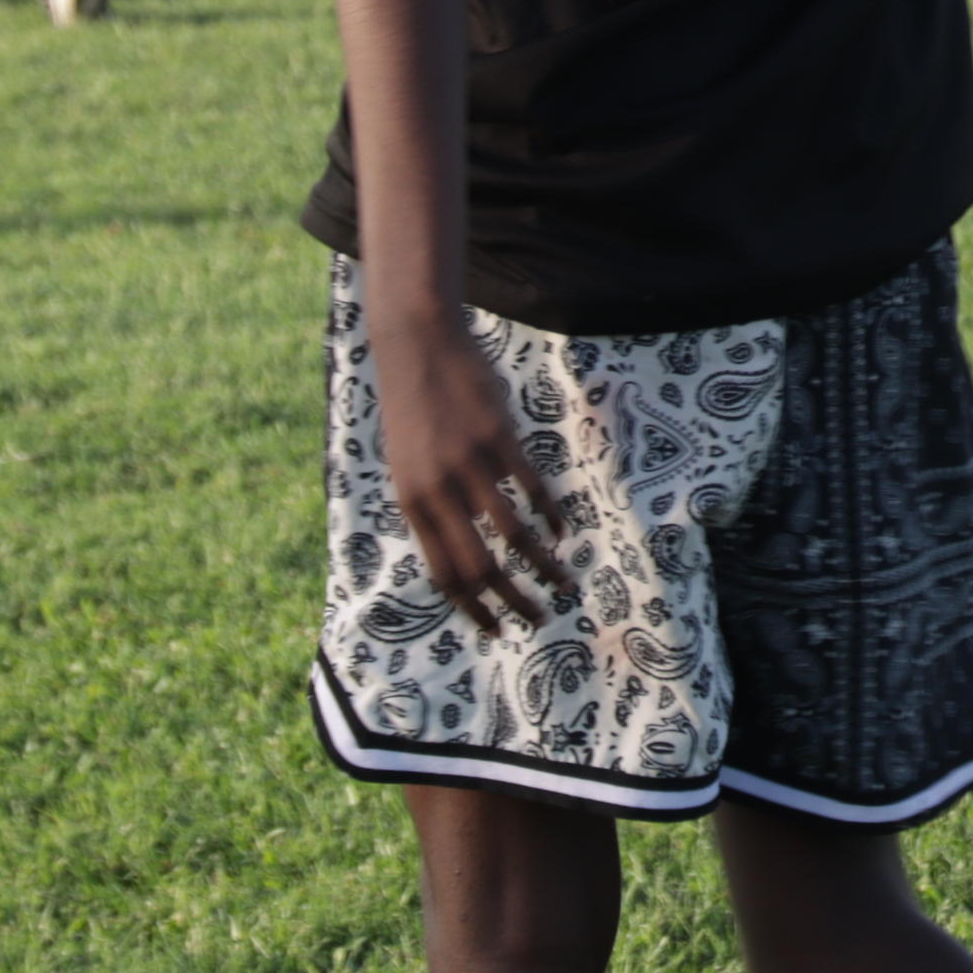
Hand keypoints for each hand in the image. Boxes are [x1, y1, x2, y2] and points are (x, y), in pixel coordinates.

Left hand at [372, 307, 569, 638]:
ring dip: (543, 566)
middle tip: (539, 618)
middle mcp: (438, 491)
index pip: (444, 574)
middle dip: (513, 601)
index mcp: (412, 502)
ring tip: (563, 582)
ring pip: (513, 534)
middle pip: (479, 566)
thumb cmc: (414, 407)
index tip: (498, 628)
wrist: (416, 344)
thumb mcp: (408, 464)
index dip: (473, 608)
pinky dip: (550, 517)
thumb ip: (432, 505)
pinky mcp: (498, 437)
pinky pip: (532, 489)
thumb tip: (463, 544)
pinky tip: (561, 531)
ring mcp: (469, 464)